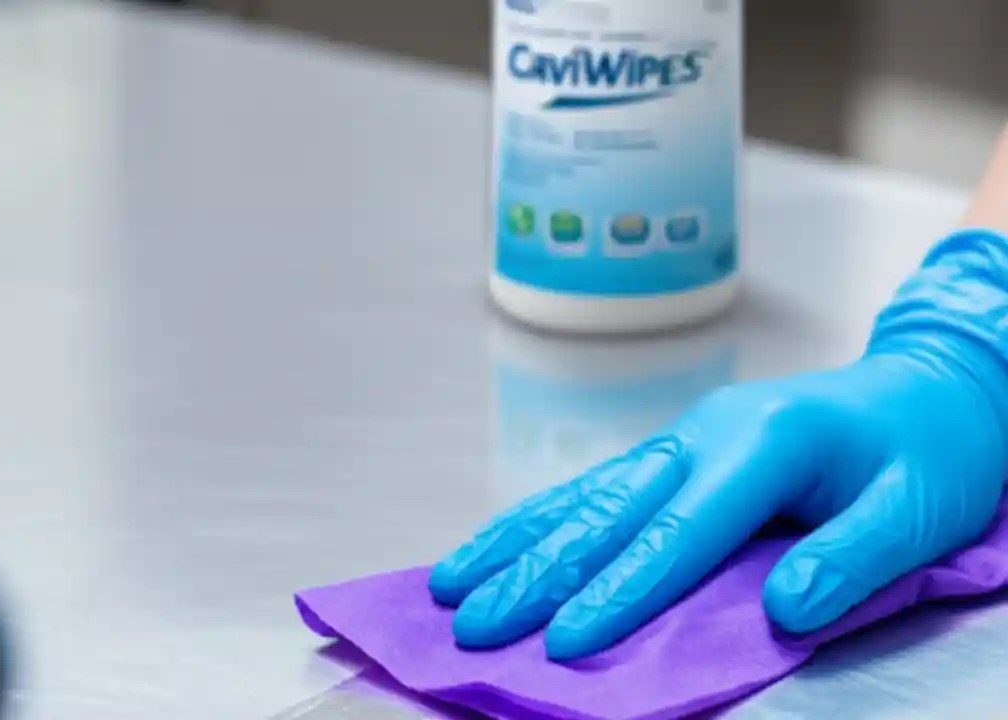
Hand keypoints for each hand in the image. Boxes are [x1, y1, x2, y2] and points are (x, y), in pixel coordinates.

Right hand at [429, 332, 1007, 659]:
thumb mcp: (921, 509)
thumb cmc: (929, 450)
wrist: (926, 385)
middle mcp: (704, 435)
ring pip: (582, 494)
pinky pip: (594, 488)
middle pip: (605, 512)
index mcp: (763, 444)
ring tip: (450, 582)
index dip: (621, 591)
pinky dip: (539, 520)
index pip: (679, 533)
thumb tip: (782, 611)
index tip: (566, 642)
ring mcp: (682, 439)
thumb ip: (853, 558)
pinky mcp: (673, 453)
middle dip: (534, 572)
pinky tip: (502, 546)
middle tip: (472, 622)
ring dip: (514, 541)